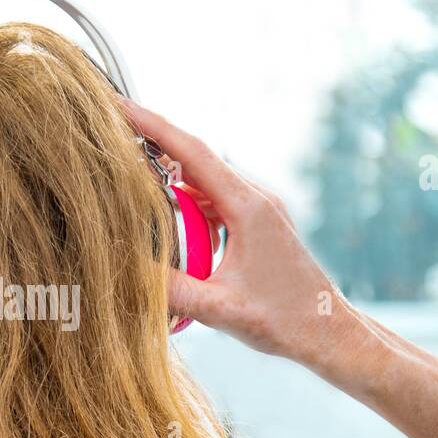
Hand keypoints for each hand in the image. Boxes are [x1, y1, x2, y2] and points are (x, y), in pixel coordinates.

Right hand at [120, 97, 437, 437]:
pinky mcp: (258, 224)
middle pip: (194, 156)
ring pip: (203, 178)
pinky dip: (185, 199)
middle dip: (151, 141)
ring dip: (167, 174)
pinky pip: (214, 199)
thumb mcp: (222, 311)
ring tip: (127, 173)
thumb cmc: (285, 322)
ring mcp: (259, 209)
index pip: (191, 152)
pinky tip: (165, 218)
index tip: (116, 104)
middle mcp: (255, 198)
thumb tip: (124, 272)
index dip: (151, 125)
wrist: (329, 333)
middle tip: (108, 130)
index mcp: (248, 207)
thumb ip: (173, 291)